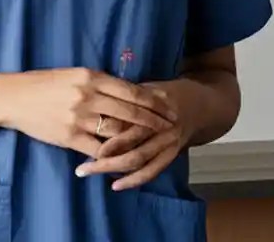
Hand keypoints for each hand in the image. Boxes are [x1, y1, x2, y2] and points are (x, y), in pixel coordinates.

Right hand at [5, 68, 178, 159]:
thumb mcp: (71, 74)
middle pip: (130, 111)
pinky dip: (112, 154)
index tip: (167, 107)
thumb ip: (97, 82)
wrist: (12, 98)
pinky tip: (122, 157)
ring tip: (150, 142)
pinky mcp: (69, 137)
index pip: (131, 90)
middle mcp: (87, 96)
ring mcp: (79, 118)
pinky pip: (98, 149)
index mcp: (90, 77)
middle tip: (169, 126)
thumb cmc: (42, 84)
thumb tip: (125, 91)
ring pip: (118, 131)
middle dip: (153, 120)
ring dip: (136, 138)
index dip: (152, 101)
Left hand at [74, 80, 196, 190]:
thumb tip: (88, 107)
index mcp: (150, 103)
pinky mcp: (172, 154)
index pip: (125, 120)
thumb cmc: (157, 94)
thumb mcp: (140, 87)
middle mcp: (160, 124)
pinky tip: (116, 185)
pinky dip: (134, 180)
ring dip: (112, 168)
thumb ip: (119, 97)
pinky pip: (152, 171)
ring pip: (139, 159)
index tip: (80, 136)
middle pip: (130, 143)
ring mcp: (168, 141)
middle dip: (103, 156)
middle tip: (79, 163)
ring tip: (87, 172)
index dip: (104, 131)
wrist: (194, 105)